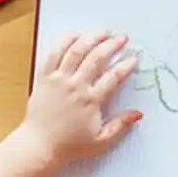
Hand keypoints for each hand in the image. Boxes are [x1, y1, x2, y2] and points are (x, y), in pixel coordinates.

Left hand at [17, 32, 141, 166]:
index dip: (126, 65)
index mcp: (91, 101)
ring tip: (103, 31)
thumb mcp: (100, 141)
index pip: (113, 77)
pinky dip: (64, 41)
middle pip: (96, 58)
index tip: (134, 58)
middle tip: (122, 38)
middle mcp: (75, 86)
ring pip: (76, 51)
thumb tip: (138, 114)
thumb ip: (120, 126)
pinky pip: (54, 54)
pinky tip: (75, 35)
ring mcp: (59, 80)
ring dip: (91, 38)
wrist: (39, 145)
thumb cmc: (69, 145)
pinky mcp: (45, 78)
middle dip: (112, 45)